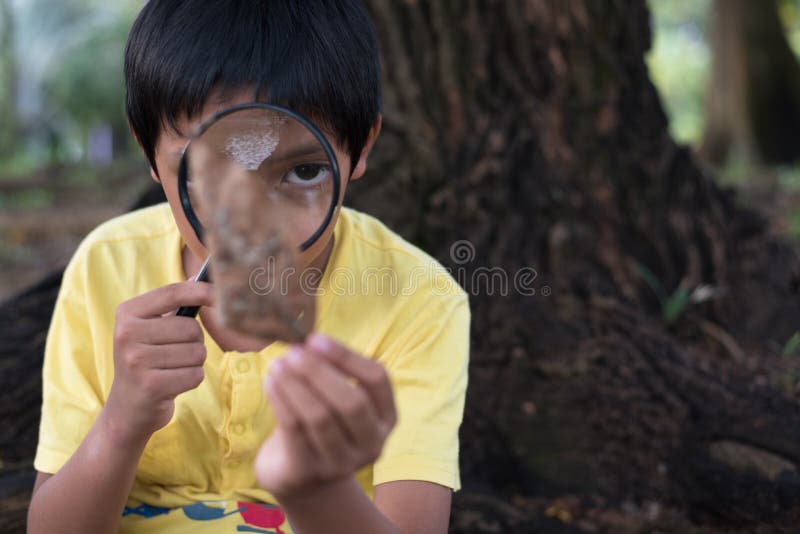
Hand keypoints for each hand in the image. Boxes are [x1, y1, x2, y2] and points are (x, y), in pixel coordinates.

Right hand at [105, 282, 213, 446]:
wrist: (127, 408)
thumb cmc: (146, 360)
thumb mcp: (151, 328)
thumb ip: (173, 303)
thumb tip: (197, 277)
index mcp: (127, 313)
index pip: (173, 292)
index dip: (203, 292)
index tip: (221, 296)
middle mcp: (127, 334)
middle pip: (191, 328)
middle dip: (195, 342)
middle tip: (175, 353)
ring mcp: (136, 361)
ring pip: (197, 352)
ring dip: (194, 362)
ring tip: (173, 369)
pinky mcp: (151, 386)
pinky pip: (195, 375)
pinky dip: (192, 379)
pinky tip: (173, 384)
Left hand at [255, 334, 396, 500]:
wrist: (304, 477)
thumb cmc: (323, 424)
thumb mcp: (337, 399)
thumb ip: (333, 372)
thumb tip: (310, 343)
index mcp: (387, 418)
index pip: (377, 380)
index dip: (348, 357)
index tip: (316, 339)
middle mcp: (372, 444)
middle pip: (352, 403)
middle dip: (320, 373)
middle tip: (294, 352)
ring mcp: (342, 463)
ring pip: (320, 417)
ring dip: (295, 385)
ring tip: (278, 364)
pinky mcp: (310, 472)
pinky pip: (294, 430)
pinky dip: (281, 400)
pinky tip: (271, 382)